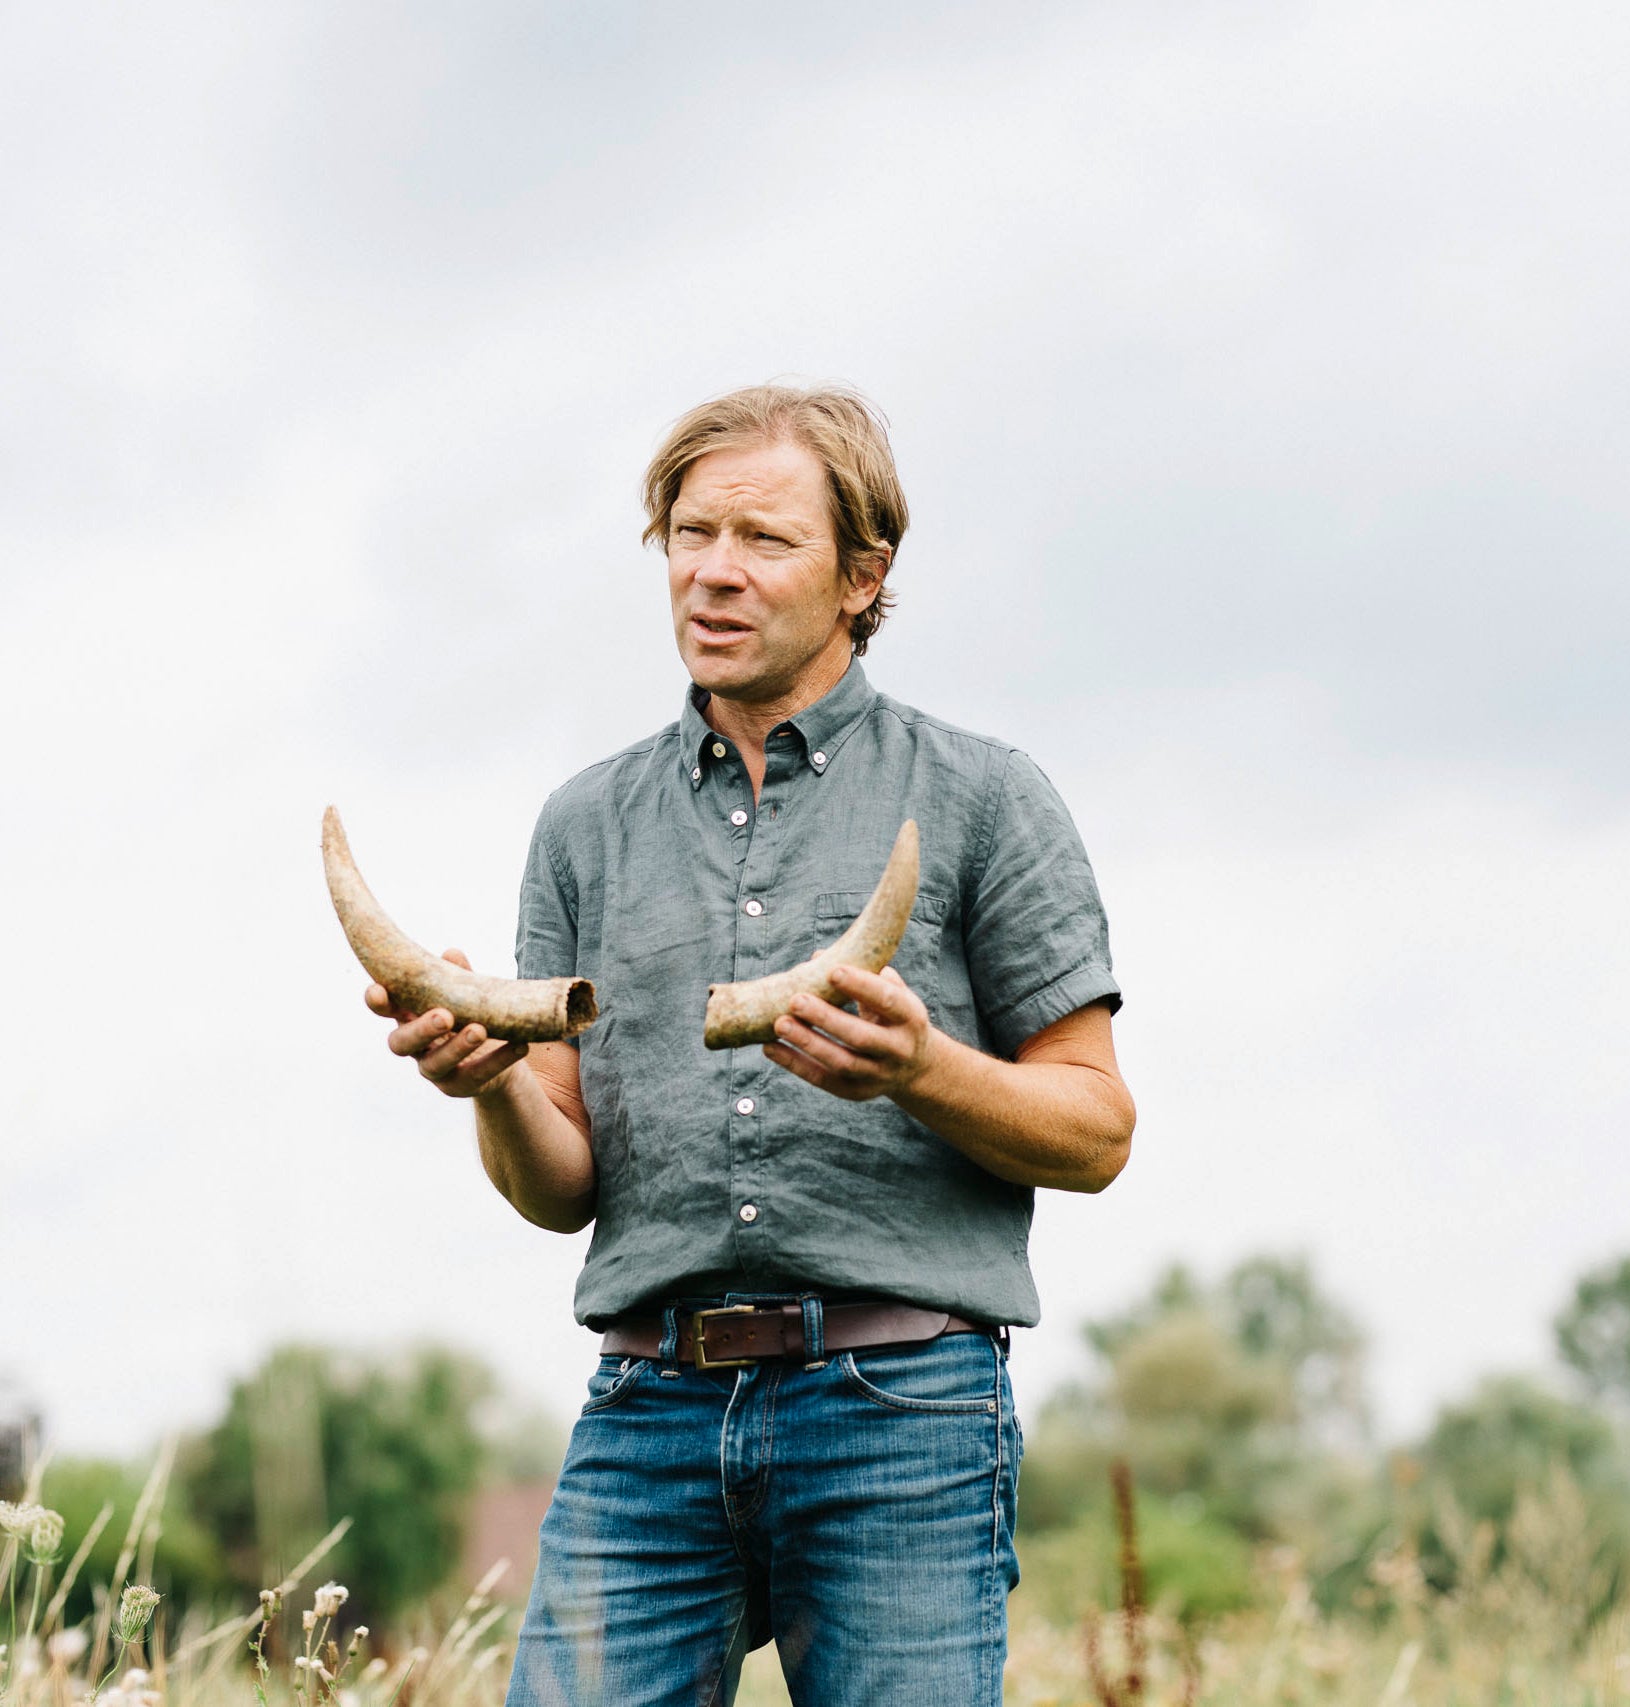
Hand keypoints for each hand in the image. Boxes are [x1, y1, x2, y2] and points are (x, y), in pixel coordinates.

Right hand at [366, 949, 530, 1099]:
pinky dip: (499, 1060)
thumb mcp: (464, 993)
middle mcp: (415, 1047)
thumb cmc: (470, 1014)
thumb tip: (451, 954)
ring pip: (436, 1063)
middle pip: (402, 1043)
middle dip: (422, 1029)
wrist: (498, 1056)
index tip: (376, 990)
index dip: (378, 1002)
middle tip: (444, 1016)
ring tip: (480, 1030)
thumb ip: (457, 977)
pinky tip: (519, 1045)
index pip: (386, 1010)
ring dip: (458, 1046)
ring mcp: (435, 1070)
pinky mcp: (459, 1086)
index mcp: (409, 1018)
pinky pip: (477, 1075)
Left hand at [762, 964, 935, 1101]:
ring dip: (808, 1043)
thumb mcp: (892, 994)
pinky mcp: (858, 1092)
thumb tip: (817, 957)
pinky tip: (771, 1048)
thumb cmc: (893, 1017)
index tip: (832, 970)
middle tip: (795, 1000)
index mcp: (911, 1018)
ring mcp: (879, 1075)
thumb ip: (863, 974)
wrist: (915, 1066)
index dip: (861, 986)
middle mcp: (899, 1050)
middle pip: (861, 1037)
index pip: (888, 1001)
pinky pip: (824, 1080)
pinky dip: (796, 1065)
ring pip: (841, 1063)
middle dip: (826, 1018)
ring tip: (779, 1023)